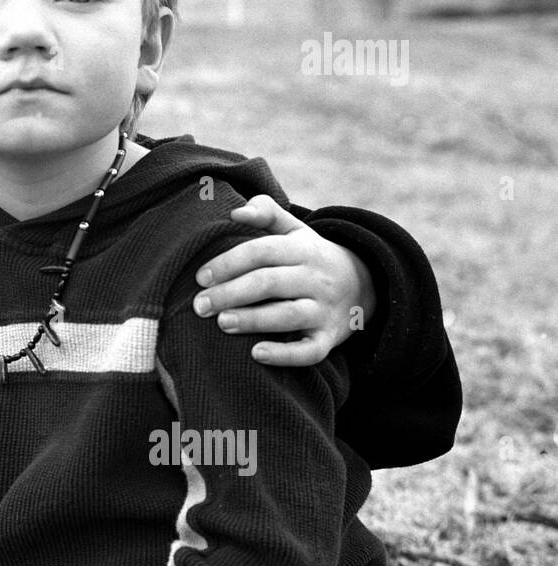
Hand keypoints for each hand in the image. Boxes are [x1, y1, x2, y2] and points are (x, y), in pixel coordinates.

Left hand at [194, 195, 376, 366]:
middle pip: (269, 283)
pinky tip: (256, 354)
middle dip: (231, 293)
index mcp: (303, 249)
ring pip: (288, 315)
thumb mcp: (296, 230)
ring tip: (222, 323)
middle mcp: (315, 278)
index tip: (200, 277)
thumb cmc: (310, 257)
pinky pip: (310, 351)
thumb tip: (236, 211)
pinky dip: (285, 354)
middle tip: (200, 305)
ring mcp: (325, 309)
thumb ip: (267, 213)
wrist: (366, 285)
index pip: (261, 251)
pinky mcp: (330, 338)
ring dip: (253, 320)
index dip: (228, 263)